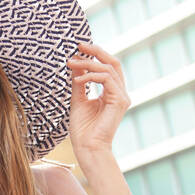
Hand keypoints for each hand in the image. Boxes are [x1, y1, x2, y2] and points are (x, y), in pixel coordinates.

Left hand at [66, 41, 130, 158]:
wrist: (87, 148)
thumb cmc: (83, 129)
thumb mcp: (78, 100)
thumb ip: (79, 82)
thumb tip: (76, 63)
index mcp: (112, 92)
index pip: (107, 66)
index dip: (95, 55)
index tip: (77, 49)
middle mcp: (120, 93)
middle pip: (113, 62)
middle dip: (96, 51)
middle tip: (79, 46)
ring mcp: (122, 96)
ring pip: (108, 69)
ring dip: (88, 64)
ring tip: (72, 63)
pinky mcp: (120, 101)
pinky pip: (107, 80)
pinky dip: (91, 76)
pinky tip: (78, 80)